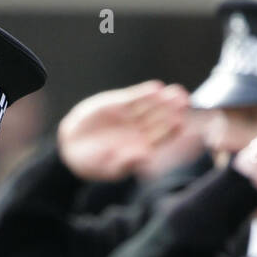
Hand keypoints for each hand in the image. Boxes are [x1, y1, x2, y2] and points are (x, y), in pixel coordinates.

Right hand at [57, 80, 188, 180]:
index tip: (180, 122)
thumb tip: (145, 157)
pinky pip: (136, 97)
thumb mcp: (108, 168)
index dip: (172, 129)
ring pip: (152, 106)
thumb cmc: (92, 164)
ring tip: (175, 92)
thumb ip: (126, 163)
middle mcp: (141, 131)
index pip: (162, 137)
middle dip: (173, 110)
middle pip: (161, 118)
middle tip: (184, 101)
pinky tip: (156, 88)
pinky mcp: (121, 104)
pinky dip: (145, 93)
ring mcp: (132, 116)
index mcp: (143, 147)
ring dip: (164, 98)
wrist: (72, 147)